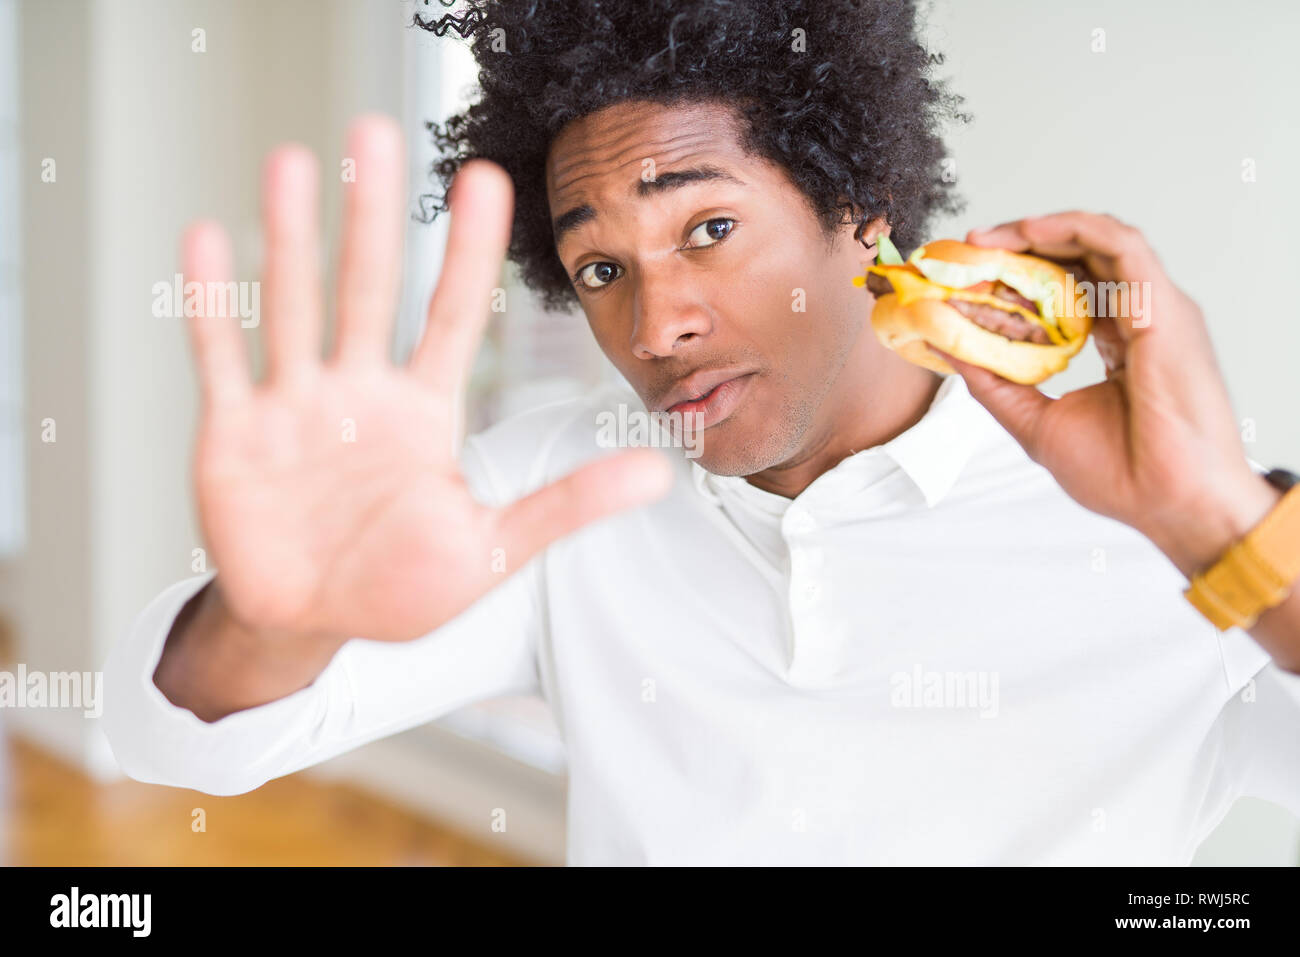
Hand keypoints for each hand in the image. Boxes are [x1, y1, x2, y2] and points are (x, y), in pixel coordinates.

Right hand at [181, 115, 670, 641]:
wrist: (313, 625)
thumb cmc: (403, 588)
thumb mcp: (492, 550)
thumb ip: (566, 505)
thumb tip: (658, 471)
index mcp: (423, 413)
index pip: (453, 315)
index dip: (468, 252)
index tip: (486, 181)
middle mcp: (360, 394)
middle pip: (371, 289)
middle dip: (375, 217)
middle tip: (378, 132)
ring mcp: (295, 407)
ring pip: (295, 306)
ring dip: (291, 239)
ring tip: (292, 161)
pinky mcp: (236, 432)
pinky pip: (223, 359)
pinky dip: (213, 305)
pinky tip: (210, 240)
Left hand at [928, 212, 1280, 578]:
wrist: (1166, 501)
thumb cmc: (1120, 474)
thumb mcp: (1036, 423)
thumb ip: (996, 385)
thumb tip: (949, 352)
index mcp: (1117, 342)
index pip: (1068, 290)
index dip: (1020, 276)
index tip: (971, 276)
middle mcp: (1138, 317)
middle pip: (1079, 259)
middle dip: (1022, 245)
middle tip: (970, 247)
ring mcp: (1154, 308)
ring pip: (1097, 240)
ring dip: (1040, 230)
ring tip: (988, 238)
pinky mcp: (1163, 305)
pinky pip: (1119, 244)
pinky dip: (1073, 230)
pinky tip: (1029, 233)